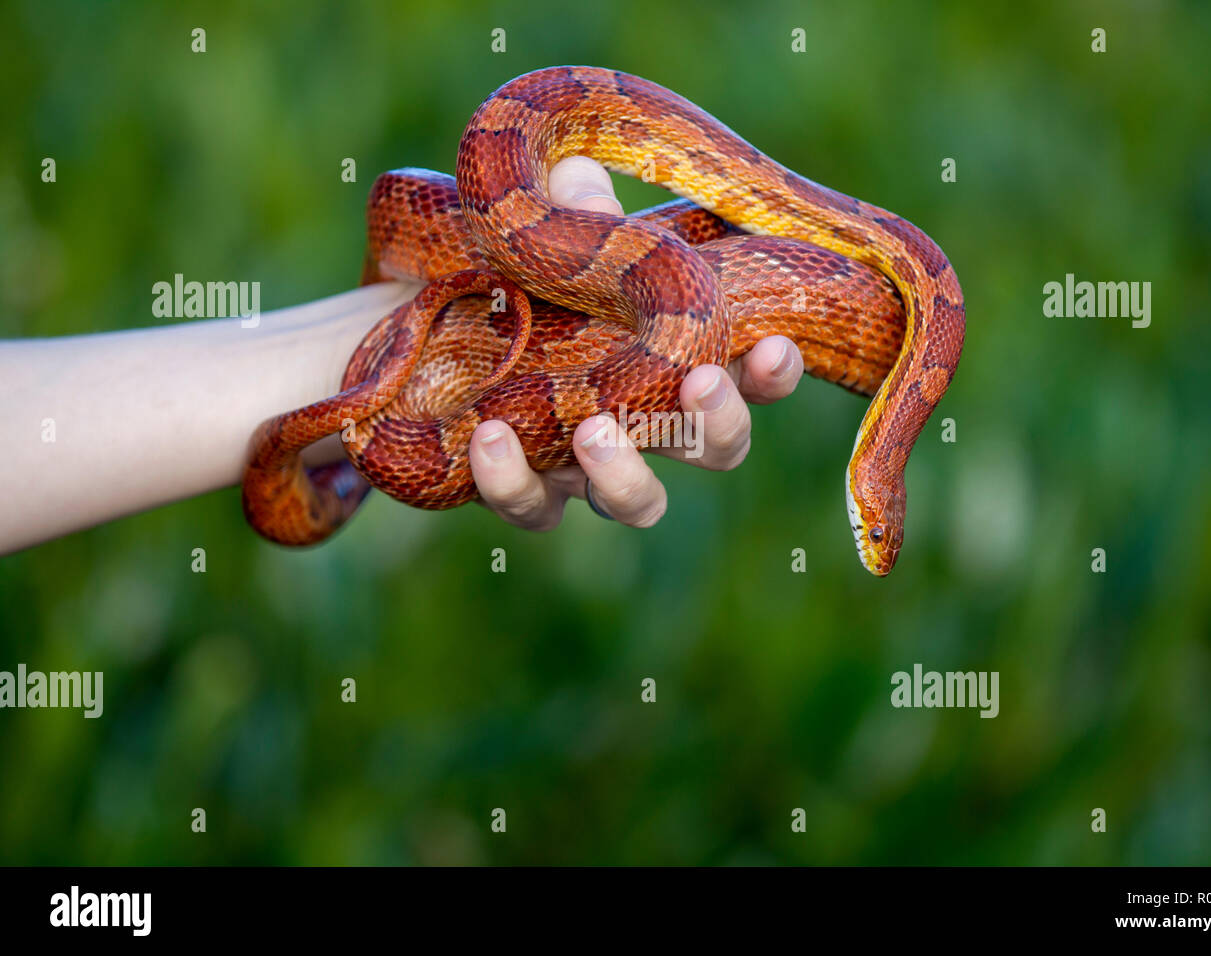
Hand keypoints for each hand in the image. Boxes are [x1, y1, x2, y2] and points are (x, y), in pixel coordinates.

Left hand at [469, 156, 803, 529]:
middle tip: (698, 385)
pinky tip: (491, 436)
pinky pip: (533, 507)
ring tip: (594, 432)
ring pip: (638, 503)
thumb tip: (584, 178)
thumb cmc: (505, 278)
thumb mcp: (537, 233)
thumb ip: (569, 207)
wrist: (413, 328)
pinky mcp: (521, 488)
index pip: (749, 375)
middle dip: (719, 424)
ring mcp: (584, 464)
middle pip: (715, 450)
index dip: (773, 372)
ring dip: (627, 476)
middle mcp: (641, 418)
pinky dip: (514, 480)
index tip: (775, 346)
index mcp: (666, 354)